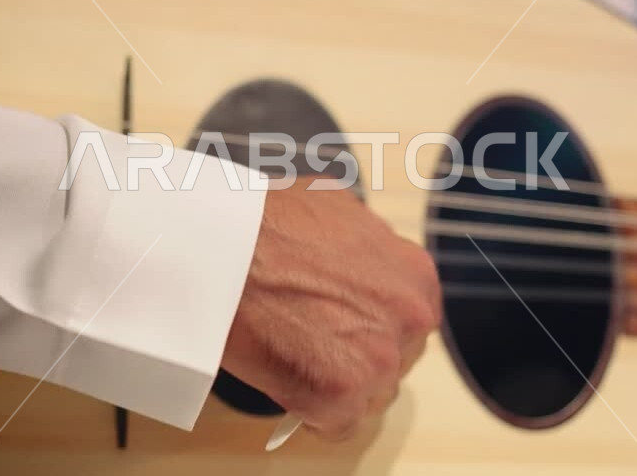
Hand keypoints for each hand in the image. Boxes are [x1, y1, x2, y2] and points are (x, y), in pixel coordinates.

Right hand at [221, 176, 441, 440]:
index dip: (372, 326)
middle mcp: (409, 317)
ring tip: (292, 355)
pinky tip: (283, 378)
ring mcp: (378, 358)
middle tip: (313, 341)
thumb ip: (366, 248)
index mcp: (415, 275)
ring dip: (335, 385)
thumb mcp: (338, 213)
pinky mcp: (340, 393)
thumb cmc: (267, 225)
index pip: (408, 321)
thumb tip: (358, 264)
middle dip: (357, 356)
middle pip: (392, 360)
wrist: (221, 247)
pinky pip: (334, 424)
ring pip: (367, 395)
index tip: (342, 326)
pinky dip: (309, 412)